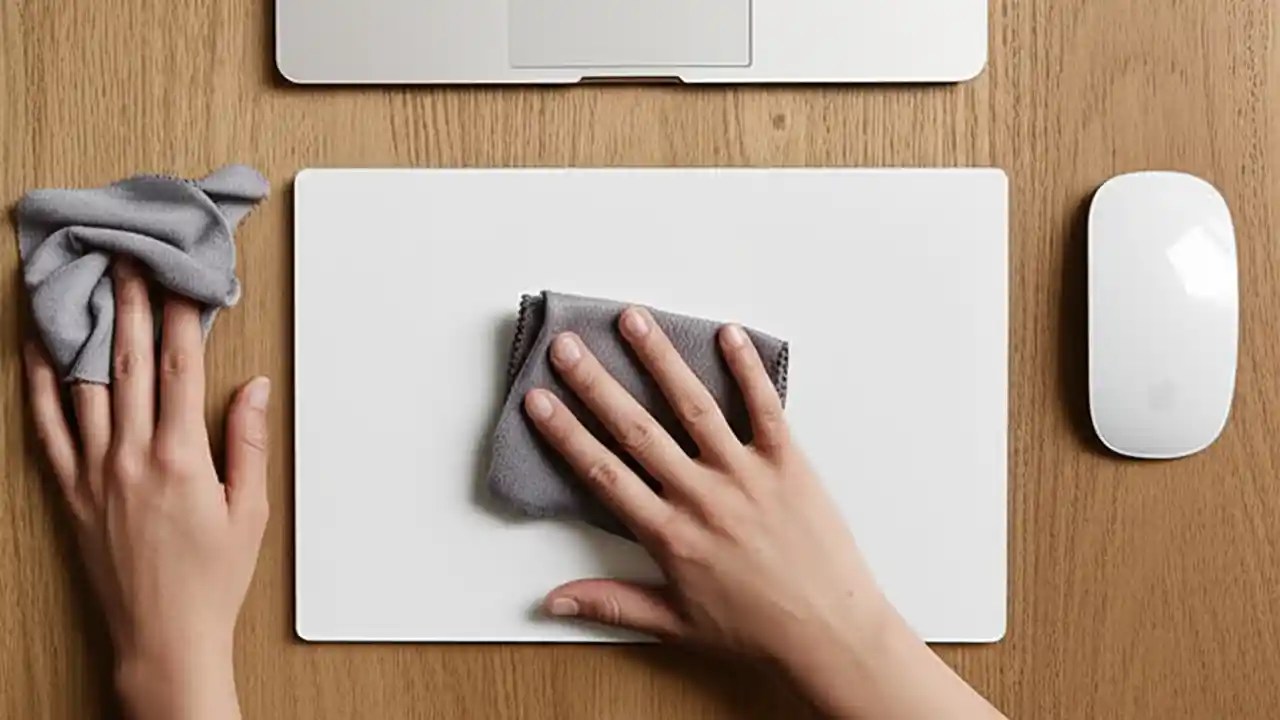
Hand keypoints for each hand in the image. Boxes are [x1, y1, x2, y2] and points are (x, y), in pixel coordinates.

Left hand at [23, 259, 269, 719]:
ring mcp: (95, 472)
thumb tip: (253, 387)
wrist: (163, 636)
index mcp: (181, 458)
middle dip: (130, 304)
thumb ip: (248, 442)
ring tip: (85, 285)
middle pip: (127, 363)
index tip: (180, 276)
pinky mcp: (72, 492)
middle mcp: (131, 457)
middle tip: (127, 258)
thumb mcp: (251, 510)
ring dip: (86, 331)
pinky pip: (48, 428)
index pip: (179, 368)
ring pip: (83, 385)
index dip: (180, 316)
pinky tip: (38, 352)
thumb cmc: (214, 578)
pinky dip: (39, 385)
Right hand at [524, 307, 1002, 718]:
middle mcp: (702, 498)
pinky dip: (747, 369)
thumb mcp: (675, 624)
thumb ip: (610, 603)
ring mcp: (746, 475)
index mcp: (669, 535)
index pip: (604, 473)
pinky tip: (727, 333)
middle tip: (567, 345)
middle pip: (637, 429)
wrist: (829, 634)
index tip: (537, 399)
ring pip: (694, 407)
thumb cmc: (754, 631)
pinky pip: (765, 408)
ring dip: (661, 360)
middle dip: (596, 384)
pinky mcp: (789, 464)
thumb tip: (551, 603)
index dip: (565, 433)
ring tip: (633, 319)